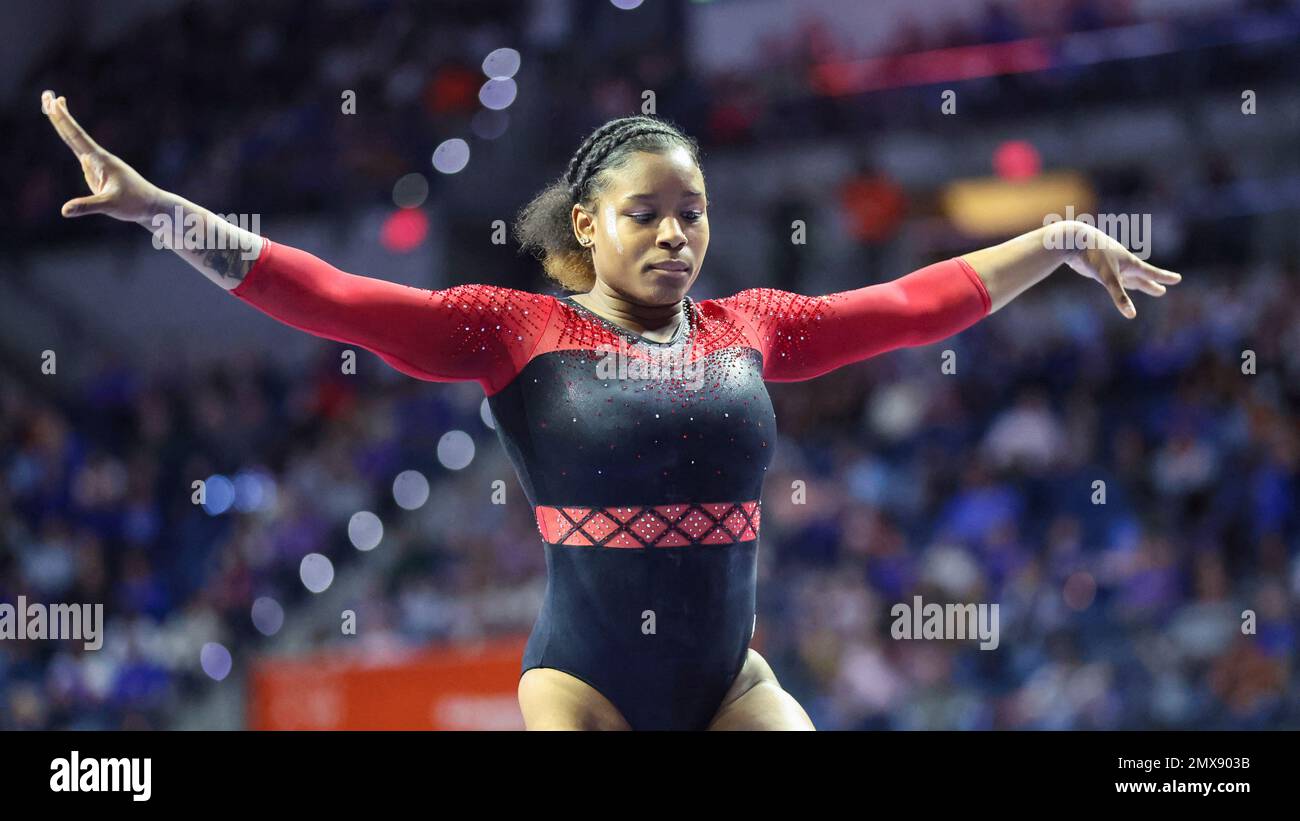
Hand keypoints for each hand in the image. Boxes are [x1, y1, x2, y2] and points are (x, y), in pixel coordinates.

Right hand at [42, 89, 161, 223]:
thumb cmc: (134, 204)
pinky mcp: (97, 172)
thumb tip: (64, 210)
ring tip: (53, 103)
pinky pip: (79, 152)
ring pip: (75, 140)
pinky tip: (70, 136)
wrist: (151, 206)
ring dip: (63, 124)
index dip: (63, 120)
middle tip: (46, 94)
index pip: (76, 137)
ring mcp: (96, 164)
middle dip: (58, 115)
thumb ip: (87, 206)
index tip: (54, 102)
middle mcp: (97, 158)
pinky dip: (71, 140)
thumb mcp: (110, 206)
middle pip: (73, 133)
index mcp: (100, 160)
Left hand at [1061, 222, 1181, 318]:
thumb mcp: (1109, 278)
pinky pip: (1113, 276)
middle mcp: (1122, 264)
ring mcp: (1111, 265)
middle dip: (1151, 285)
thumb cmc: (1094, 256)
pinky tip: (1117, 278)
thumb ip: (1120, 297)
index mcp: (1130, 264)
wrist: (1074, 240)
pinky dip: (1119, 280)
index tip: (1178, 279)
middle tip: (1162, 291)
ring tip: (1144, 284)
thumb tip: (1131, 315)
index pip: (1152, 273)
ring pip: (1127, 276)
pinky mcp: (1098, 267)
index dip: (1164, 278)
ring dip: (1137, 282)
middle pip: (1141, 277)